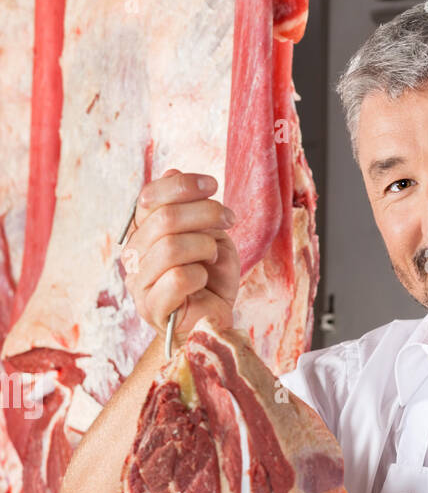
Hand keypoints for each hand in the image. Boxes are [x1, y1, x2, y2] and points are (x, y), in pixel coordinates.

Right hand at [123, 168, 240, 336]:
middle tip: (228, 220)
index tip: (213, 185)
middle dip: (205, 213)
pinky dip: (200, 275)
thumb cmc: (211, 280)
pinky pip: (178, 278)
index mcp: (142, 231)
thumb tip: (173, 171)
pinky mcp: (151, 307)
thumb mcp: (209, 235)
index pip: (149, 197)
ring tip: (213, 257)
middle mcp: (133, 254)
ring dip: (204, 247)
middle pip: (164, 219)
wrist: (215, 321)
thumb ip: (190, 207)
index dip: (182, 186)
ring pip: (170, 247)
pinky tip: (203, 282)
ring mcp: (138, 282)